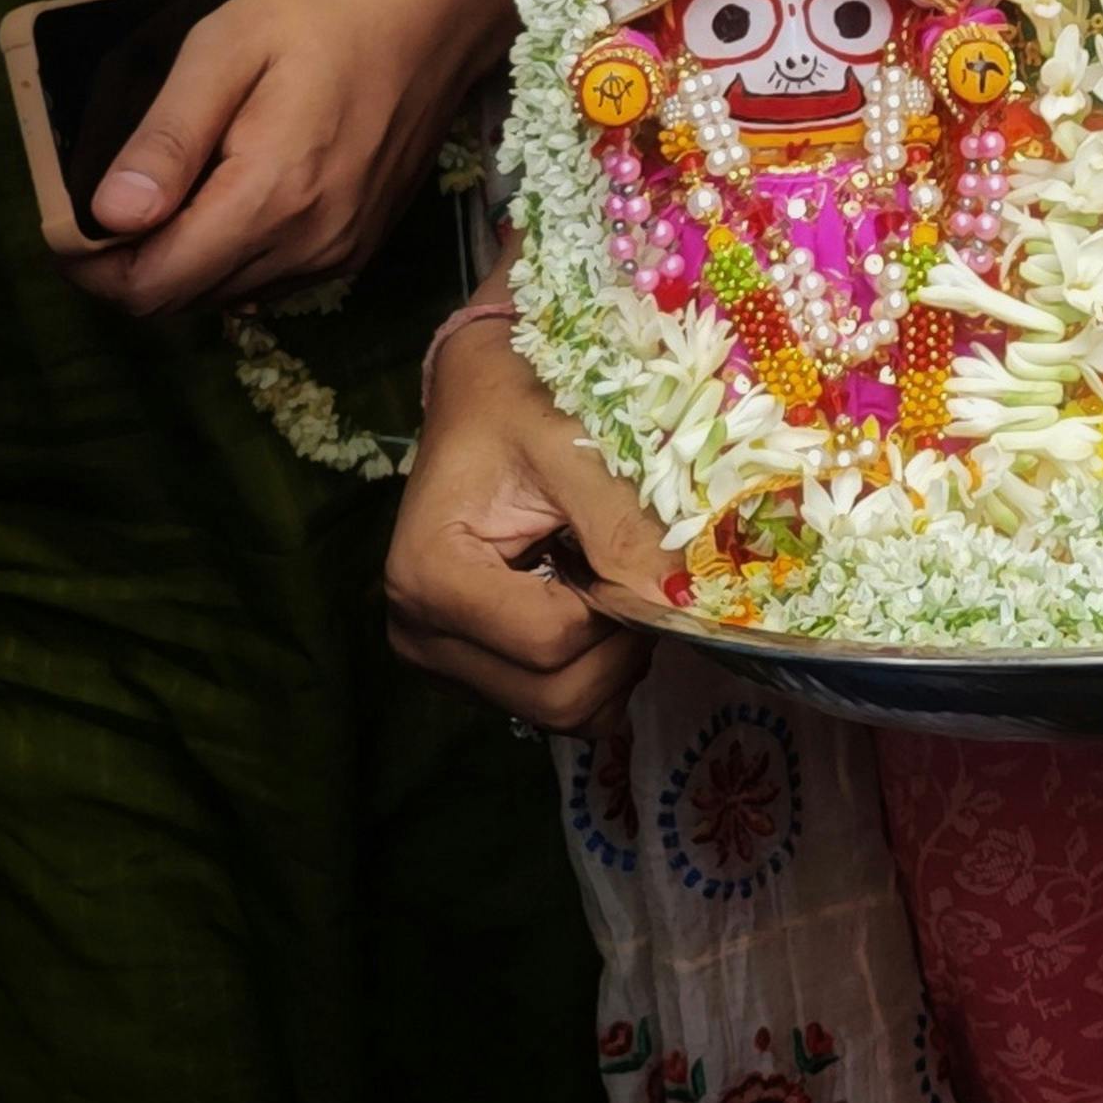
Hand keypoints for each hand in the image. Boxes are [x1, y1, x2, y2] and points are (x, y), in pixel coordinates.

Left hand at [65, 0, 541, 313]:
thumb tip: (108, 218)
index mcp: (269, 195)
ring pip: (223, 297)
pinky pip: (268, 282)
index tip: (66, 225)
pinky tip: (228, 198)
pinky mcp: (359, 246)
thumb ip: (167, 138)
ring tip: (168, 193)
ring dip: (180, 264)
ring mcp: (340, 251)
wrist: (438, 9)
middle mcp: (308, 243)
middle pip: (181, 302)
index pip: (152, 287)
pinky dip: (229, 258)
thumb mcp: (226, 47)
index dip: (91, 268)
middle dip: (129, 267)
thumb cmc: (324, 11)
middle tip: (109, 202)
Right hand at [383, 310, 667, 732]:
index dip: (619, 609)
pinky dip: (598, 665)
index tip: (643, 550)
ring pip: (562, 710)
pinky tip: (600, 602)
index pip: (551, 643)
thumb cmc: (519, 398)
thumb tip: (681, 600)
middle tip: (643, 573)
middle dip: (622, 645)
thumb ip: (623, 522)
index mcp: (427, 578)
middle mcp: (420, 635)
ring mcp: (445, 659)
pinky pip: (557, 700)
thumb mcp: (572, 441)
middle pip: (556, 696)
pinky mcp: (474, 667)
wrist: (485, 392)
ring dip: (615, 658)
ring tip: (619, 580)